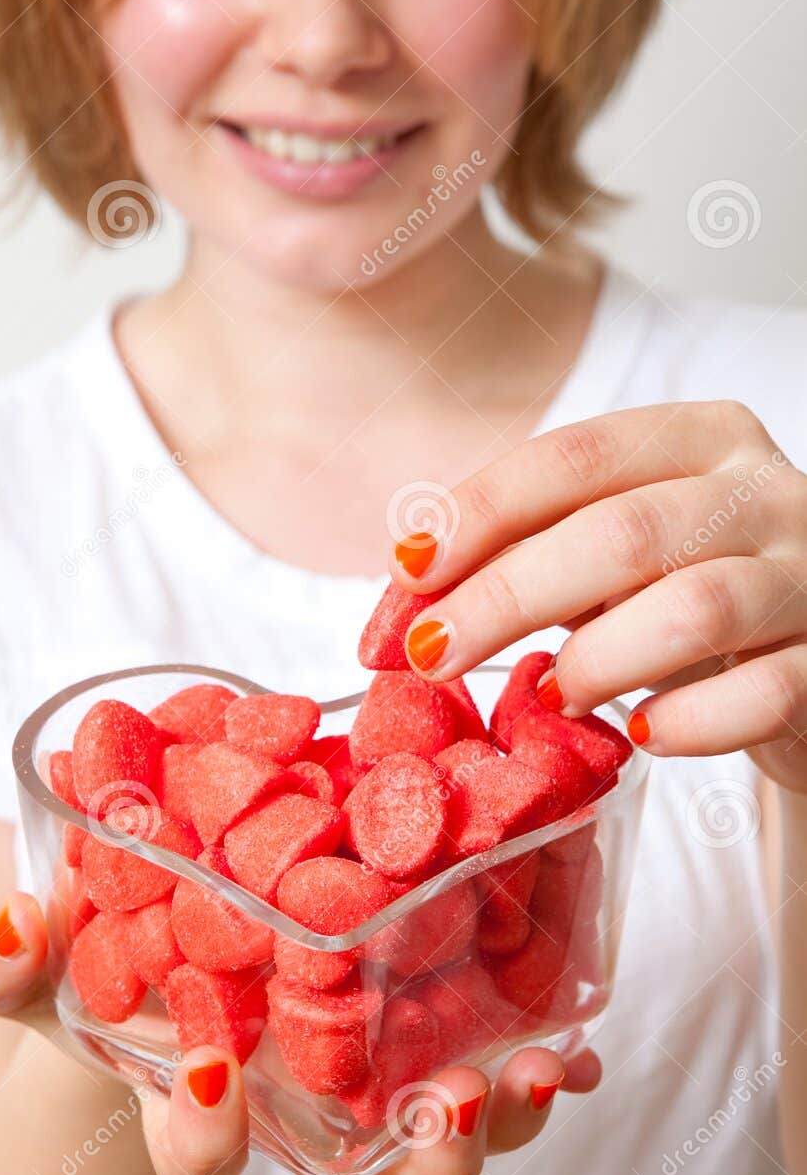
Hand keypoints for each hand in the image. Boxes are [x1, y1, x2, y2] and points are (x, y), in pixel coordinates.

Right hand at [0, 894, 599, 1174]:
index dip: (199, 1140)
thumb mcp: (44, 975)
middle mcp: (297, 1123)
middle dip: (417, 1162)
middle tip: (451, 1107)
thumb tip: (4, 926)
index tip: (207, 1078)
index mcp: (199, 1107)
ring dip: (499, 1116)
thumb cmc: (106, 984)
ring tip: (540, 1072)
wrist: (161, 985)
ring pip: (440, 1140)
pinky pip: (483, 1074)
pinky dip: (535, 1067)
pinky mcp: (414, 1047)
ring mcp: (363, 1096)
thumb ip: (1, 964)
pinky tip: (574, 1046)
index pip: (195, 1157)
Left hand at [393, 400, 806, 791]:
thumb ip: (536, 546)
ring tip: (550, 693)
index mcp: (701, 440)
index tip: (409, 567)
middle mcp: (764, 493)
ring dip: (597, 660)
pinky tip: (640, 734)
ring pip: (696, 609)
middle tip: (433, 654)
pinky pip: (762, 695)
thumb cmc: (691, 594)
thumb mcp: (616, 549)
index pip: (577, 457)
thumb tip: (414, 581)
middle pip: (622, 532)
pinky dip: (687, 722)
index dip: (483, 510)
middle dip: (507, 596)